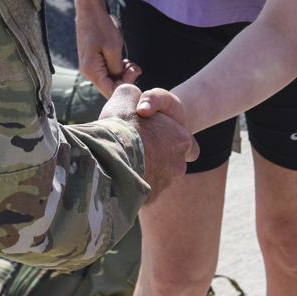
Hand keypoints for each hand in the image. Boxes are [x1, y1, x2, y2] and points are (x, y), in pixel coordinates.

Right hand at [76, 3, 127, 97]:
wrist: (90, 9)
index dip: (126, 86)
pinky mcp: (93, 61)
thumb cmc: (101, 26)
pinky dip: (117, 68)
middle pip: (110, 87)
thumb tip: (121, 83)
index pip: (110, 91)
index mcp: (91, 70)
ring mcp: (89, 67)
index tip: (134, 71)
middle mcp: (88, 72)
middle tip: (135, 66)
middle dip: (125, 79)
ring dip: (122, 73)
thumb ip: (117, 70)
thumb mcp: (113, 49)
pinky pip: (107, 72)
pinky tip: (124, 61)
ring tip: (130, 62)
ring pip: (110, 79)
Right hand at [99, 83, 198, 203]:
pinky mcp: (150, 200)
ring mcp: (165, 185)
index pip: (188, 144)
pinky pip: (143, 193)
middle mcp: (178, 165)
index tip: (157, 136)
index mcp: (181, 140)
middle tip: (137, 150)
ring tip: (124, 163)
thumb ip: (137, 97)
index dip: (172, 138)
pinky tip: (119, 176)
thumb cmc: (122, 125)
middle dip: (157, 158)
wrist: (108, 158)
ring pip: (157, 178)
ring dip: (145, 172)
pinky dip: (134, 187)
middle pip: (171, 162)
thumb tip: (136, 103)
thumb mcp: (127, 97)